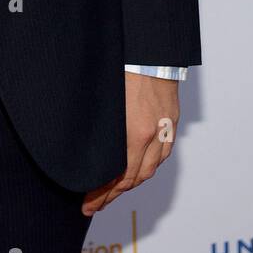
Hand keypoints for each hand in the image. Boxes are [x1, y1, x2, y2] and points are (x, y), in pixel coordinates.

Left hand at [81, 75, 178, 216]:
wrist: (152, 48)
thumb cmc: (124, 64)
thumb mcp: (103, 97)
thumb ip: (97, 124)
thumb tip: (82, 143)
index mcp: (133, 132)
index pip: (117, 176)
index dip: (101, 193)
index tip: (87, 204)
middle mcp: (151, 136)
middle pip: (133, 178)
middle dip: (113, 195)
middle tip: (95, 204)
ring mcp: (164, 129)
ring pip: (150, 169)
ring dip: (131, 184)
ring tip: (114, 192)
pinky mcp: (170, 121)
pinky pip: (162, 153)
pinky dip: (148, 166)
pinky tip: (138, 169)